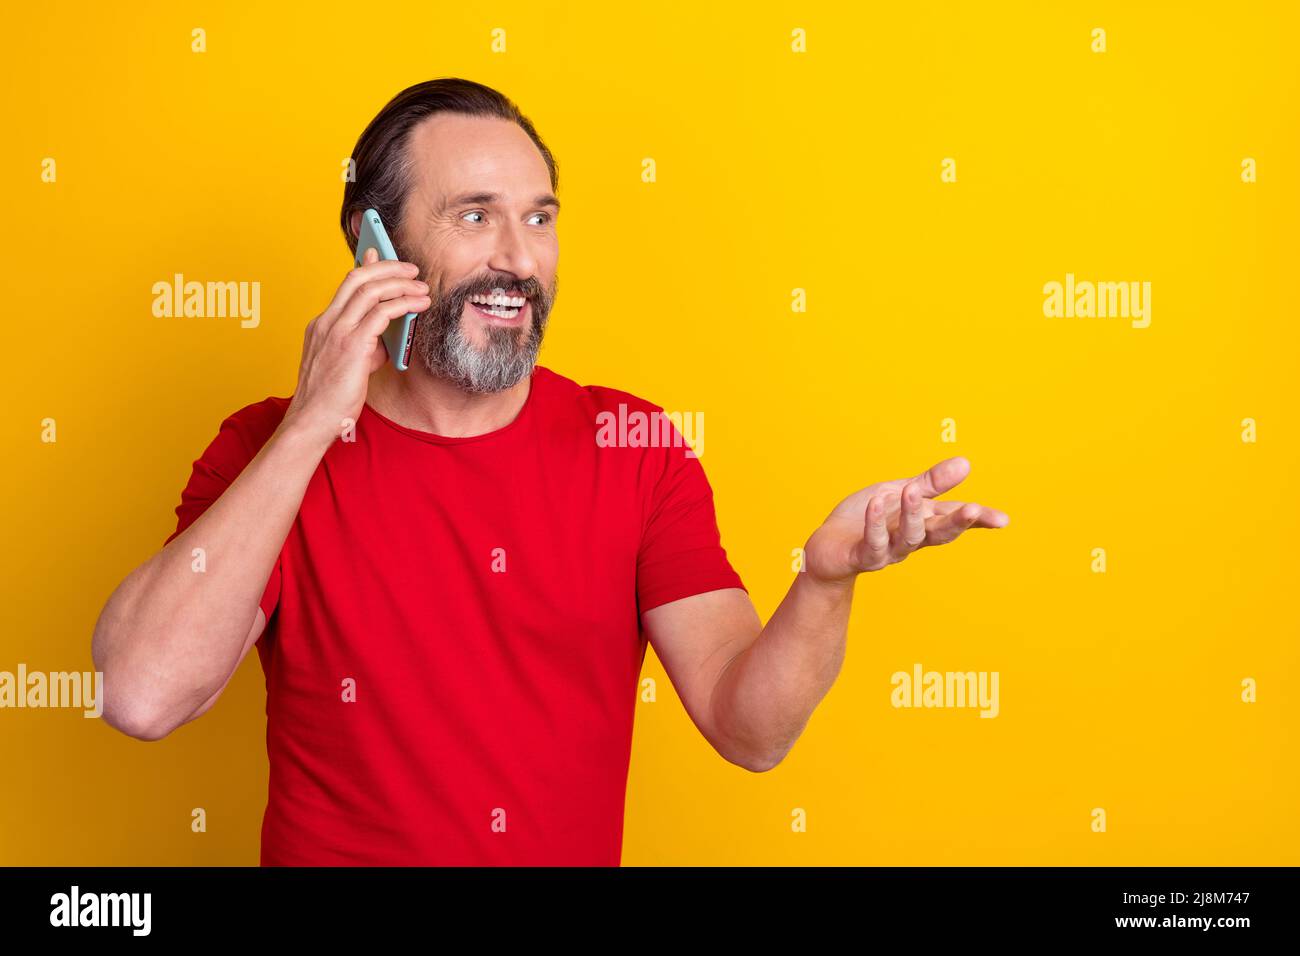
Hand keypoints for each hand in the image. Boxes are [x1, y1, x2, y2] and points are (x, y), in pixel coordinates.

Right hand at [282, 247, 430, 443]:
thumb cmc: (329, 400)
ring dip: (400, 284)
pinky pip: (380, 314)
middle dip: (387, 267)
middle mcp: (326, 323)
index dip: (366, 267)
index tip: (381, 254)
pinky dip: (403, 304)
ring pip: (370, 291)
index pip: (345, 285)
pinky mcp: (351, 346)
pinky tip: (418, 305)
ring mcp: (337, 332)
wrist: (312, 421)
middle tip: (410, 268)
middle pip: (357, 279)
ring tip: (421, 287)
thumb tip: (385, 340)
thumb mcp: (347, 366)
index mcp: (322, 325)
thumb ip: (365, 347)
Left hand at [803, 456, 1008, 583]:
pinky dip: (874, 523)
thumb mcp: (899, 493)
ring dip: (911, 514)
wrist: (827, 549)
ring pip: (907, 537)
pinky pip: (872, 542)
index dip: (978, 520)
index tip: (1003, 520)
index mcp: (922, 522)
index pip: (954, 519)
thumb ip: (931, 483)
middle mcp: (910, 540)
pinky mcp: (862, 557)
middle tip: (974, 510)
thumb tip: (966, 463)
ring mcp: (887, 550)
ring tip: (911, 490)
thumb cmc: (864, 519)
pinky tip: (876, 503)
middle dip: (956, 522)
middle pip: (938, 533)